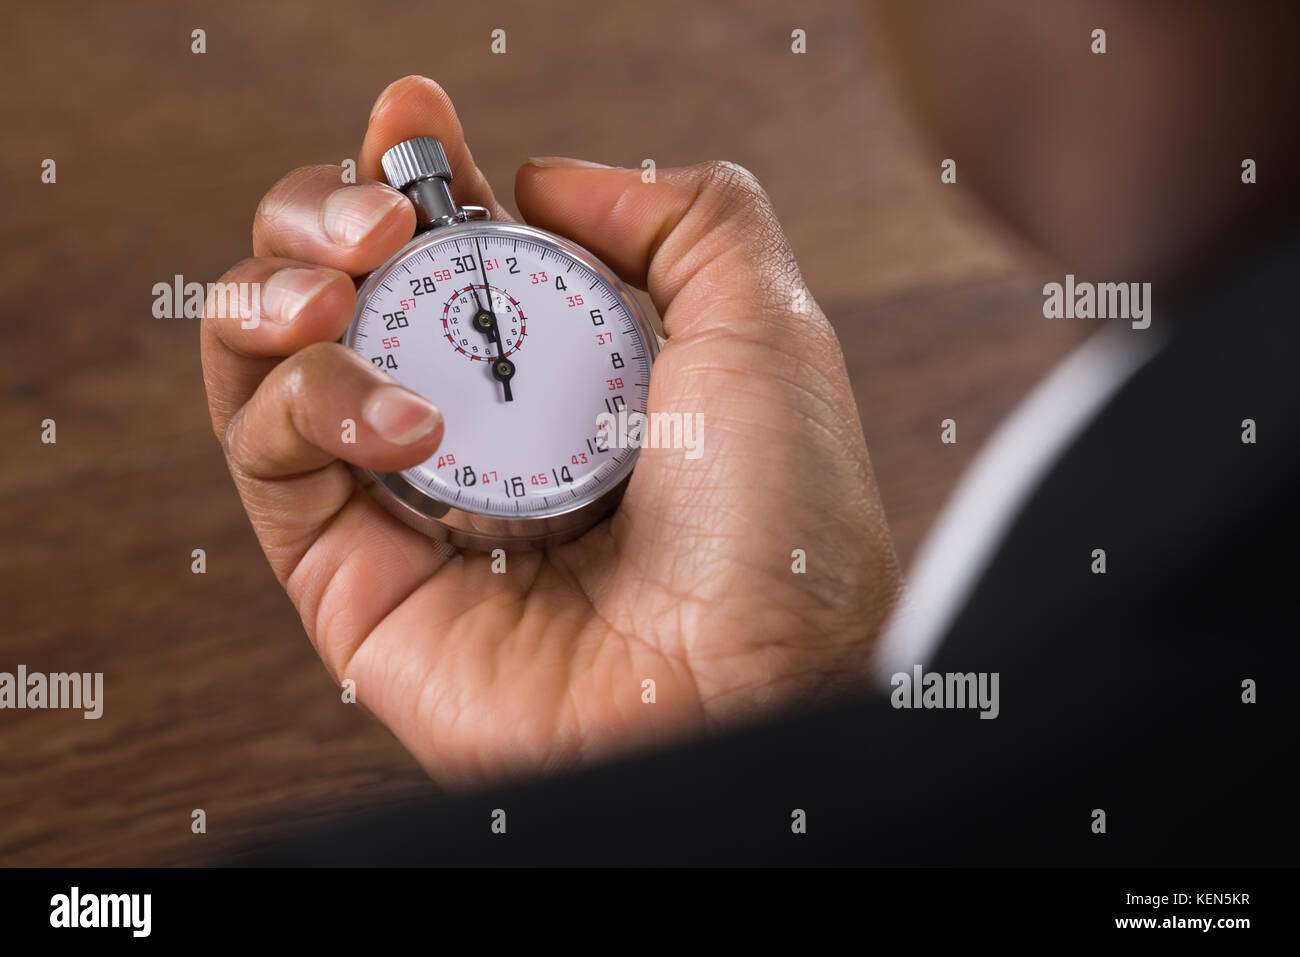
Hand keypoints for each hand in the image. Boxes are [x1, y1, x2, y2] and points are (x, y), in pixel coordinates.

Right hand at [201, 76, 899, 786]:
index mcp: (562, 371)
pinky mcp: (352, 581)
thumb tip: (547, 177)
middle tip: (375, 215)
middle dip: (322, 215)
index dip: (413, 171)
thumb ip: (680, 217)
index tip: (412, 112)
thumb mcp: (763, 326)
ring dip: (277, 294)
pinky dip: (302, 405)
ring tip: (342, 288)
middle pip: (336, 293)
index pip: (448, 252)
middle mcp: (474, 431)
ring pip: (267, 366)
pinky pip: (266, 462)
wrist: (756, 687)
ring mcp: (405, 506)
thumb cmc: (777, 529)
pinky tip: (400, 417)